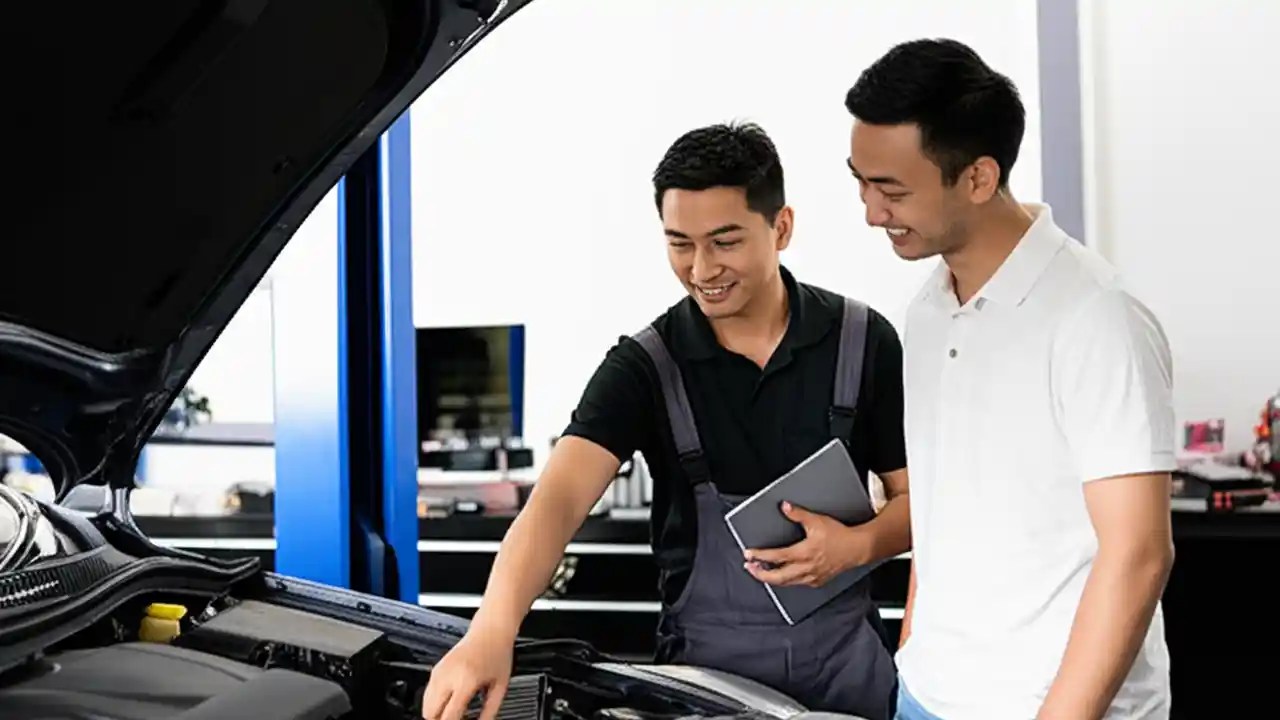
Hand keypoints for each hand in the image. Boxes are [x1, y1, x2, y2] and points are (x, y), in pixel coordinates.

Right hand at [421, 624, 514, 719]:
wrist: (490, 631)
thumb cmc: (497, 655)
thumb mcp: (500, 687)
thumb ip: (489, 711)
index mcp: (466, 680)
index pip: (449, 715)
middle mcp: (448, 675)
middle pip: (430, 713)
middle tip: (457, 718)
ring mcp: (439, 672)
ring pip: (425, 705)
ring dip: (437, 713)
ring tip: (455, 713)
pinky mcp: (435, 670)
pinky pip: (427, 695)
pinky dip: (435, 703)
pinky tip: (450, 703)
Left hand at [743, 501, 867, 587]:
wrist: (857, 548)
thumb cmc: (840, 536)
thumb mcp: (817, 520)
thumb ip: (798, 514)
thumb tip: (785, 507)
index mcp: (803, 553)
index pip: (775, 557)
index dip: (759, 556)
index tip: (749, 554)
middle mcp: (806, 568)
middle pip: (777, 577)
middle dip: (760, 574)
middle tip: (750, 568)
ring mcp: (811, 577)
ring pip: (786, 583)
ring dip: (771, 578)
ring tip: (761, 572)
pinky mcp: (817, 581)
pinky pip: (797, 584)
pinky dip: (786, 581)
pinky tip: (782, 576)